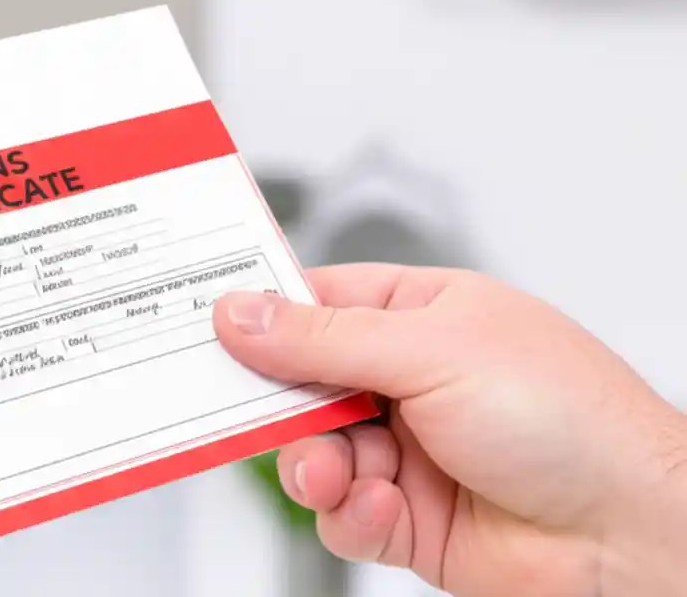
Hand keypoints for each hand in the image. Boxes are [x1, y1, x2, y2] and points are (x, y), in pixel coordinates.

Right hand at [214, 264, 686, 596]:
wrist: (630, 535)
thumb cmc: (569, 418)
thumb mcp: (431, 351)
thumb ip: (322, 338)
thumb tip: (238, 313)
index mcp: (422, 316)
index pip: (317, 301)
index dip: (261, 314)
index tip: (207, 325)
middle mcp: (408, 380)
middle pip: (301, 382)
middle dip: (278, 401)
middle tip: (242, 408)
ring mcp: (405, 449)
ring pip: (311, 451)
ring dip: (313, 463)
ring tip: (337, 471)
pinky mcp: (405, 516)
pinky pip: (340, 512)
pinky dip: (350, 512)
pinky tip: (381, 506)